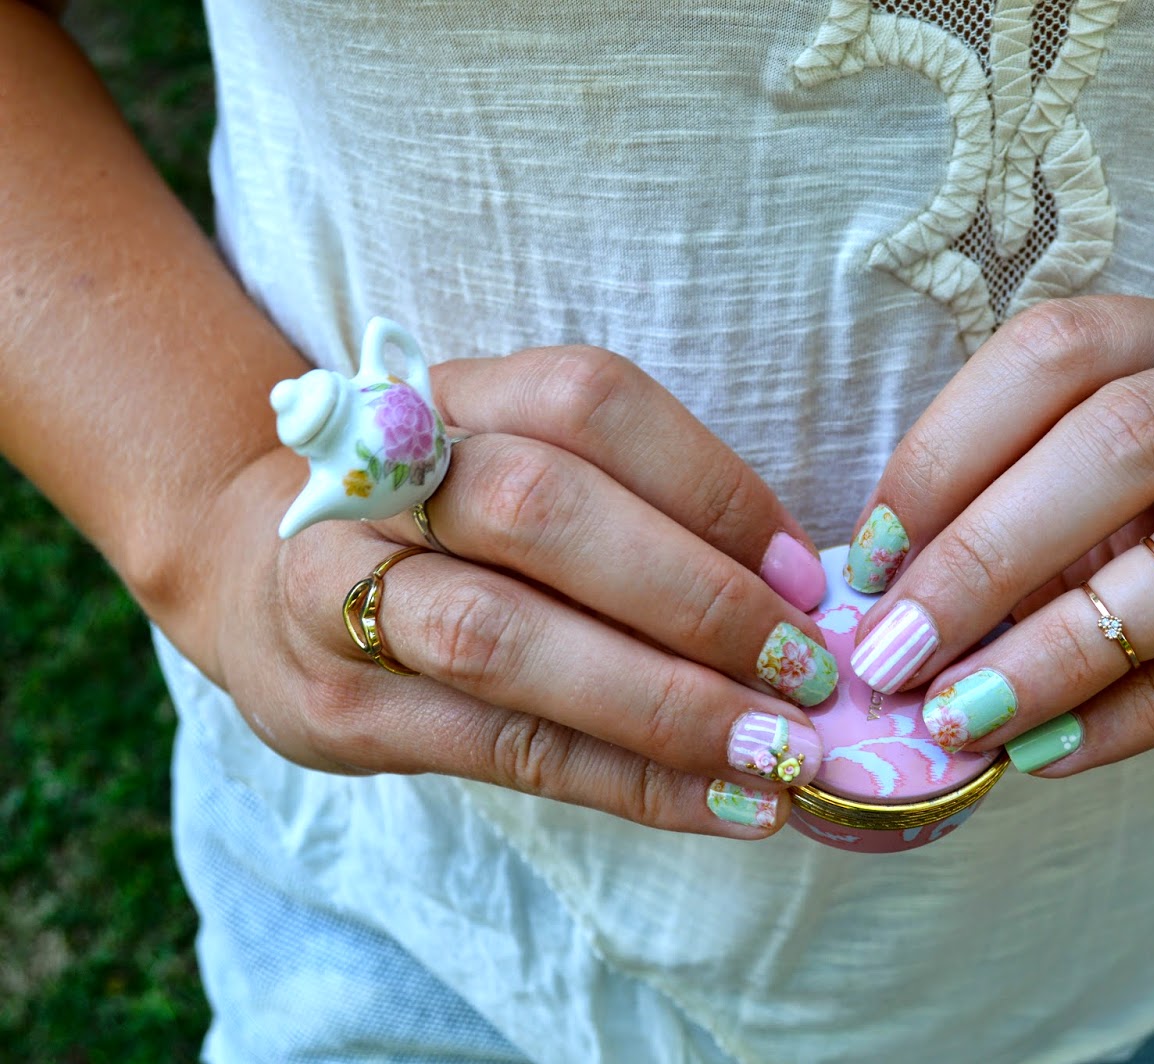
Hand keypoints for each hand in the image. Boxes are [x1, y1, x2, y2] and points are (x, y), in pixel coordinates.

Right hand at [205, 346, 837, 837]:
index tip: (807, 574)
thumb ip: (634, 512)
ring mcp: (341, 594)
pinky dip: (629, 781)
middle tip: (808, 669)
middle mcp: (384, 478)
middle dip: (695, 595)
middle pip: (540, 509)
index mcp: (451, 396)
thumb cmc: (441, 528)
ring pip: (504, 637)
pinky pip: (503, 749)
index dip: (710, 485)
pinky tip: (723, 805)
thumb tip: (801, 598)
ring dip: (664, 702)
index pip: (589, 404)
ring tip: (777, 753)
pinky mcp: (342, 712)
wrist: (254, 577)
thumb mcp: (513, 472)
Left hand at [844, 296, 1153, 775]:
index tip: (865, 560)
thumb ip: (1027, 504)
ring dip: (1067, 645)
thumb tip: (890, 605)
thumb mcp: (1123, 468)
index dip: (945, 453)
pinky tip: (1054, 753)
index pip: (1053, 355)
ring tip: (965, 715)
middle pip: (1127, 441)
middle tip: (893, 653)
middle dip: (988, 554)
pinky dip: (1146, 710)